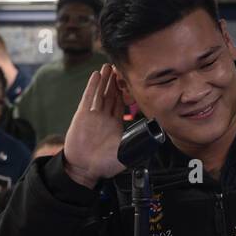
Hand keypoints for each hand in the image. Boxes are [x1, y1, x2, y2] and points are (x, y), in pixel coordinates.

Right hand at [62, 63, 127, 188]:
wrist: (84, 168)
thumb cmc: (104, 164)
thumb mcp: (125, 153)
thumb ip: (136, 144)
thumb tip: (153, 138)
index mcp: (116, 124)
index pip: (121, 103)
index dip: (125, 91)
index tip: (129, 80)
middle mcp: (104, 117)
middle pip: (111, 94)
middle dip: (115, 81)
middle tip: (119, 67)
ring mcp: (93, 115)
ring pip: (100, 93)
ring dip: (105, 80)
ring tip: (108, 67)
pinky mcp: (82, 115)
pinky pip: (88, 98)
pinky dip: (92, 86)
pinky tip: (96, 76)